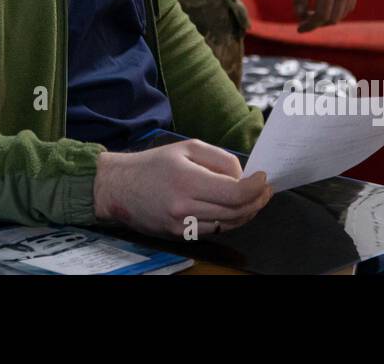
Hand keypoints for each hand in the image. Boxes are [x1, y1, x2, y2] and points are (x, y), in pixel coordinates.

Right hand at [92, 141, 272, 238]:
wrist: (118, 187)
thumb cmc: (152, 164)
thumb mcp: (186, 148)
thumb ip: (219, 159)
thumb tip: (243, 175)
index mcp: (187, 180)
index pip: (234, 192)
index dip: (256, 188)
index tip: (265, 179)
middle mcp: (184, 206)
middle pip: (236, 211)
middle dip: (257, 201)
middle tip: (265, 190)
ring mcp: (181, 225)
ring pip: (228, 224)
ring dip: (246, 212)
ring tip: (252, 198)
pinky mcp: (179, 235)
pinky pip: (213, 230)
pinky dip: (227, 220)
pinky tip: (230, 208)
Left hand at [294, 0, 357, 32]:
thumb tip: (298, 14)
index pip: (321, 16)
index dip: (309, 25)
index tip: (299, 29)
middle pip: (331, 19)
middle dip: (316, 24)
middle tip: (303, 20)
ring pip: (341, 15)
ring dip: (327, 19)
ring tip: (312, 14)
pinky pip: (349, 7)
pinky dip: (337, 12)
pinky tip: (326, 8)